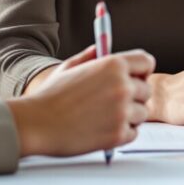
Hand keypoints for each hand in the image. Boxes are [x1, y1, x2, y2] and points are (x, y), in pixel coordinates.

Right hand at [8, 45, 152, 156]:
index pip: (147, 62)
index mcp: (113, 65)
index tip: (133, 77)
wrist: (36, 123)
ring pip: (142, 113)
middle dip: (133, 96)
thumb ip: (90, 56)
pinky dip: (121, 133)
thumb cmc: (50, 96)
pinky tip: (102, 129)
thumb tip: (101, 49)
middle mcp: (122, 86)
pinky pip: (133, 132)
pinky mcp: (119, 134)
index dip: (140, 71)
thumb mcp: (69, 67)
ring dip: (128, 116)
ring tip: (103, 117)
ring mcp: (122, 111)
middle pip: (146, 90)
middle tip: (113, 102)